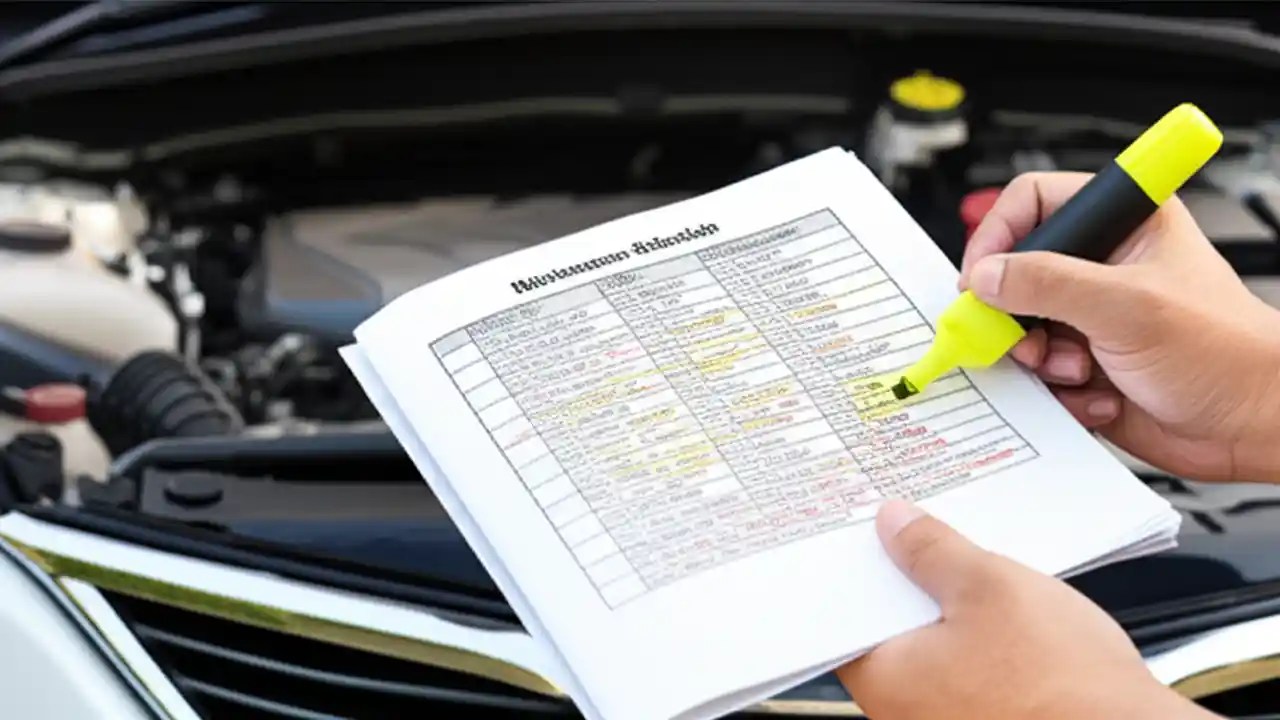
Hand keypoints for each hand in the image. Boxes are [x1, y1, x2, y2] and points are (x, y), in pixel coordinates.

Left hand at [836, 501, 1217, 719]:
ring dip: (939, 608)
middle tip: (914, 532)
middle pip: (883, 630)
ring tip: (961, 562)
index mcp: (885, 681)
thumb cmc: (1063, 685)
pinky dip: (970, 638)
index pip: (840, 617)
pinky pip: (962, 671)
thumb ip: (932, 550)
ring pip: (927, 650)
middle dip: (900, 581)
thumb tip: (894, 523)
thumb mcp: (990, 586)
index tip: (861, 534)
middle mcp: (904, 712)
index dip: (851, 570)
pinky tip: (997, 607)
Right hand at [960, 172, 1279, 482]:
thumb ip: (1048, 284)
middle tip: (1022, 334)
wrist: (1251, 424)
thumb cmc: (1225, 352)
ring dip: (1040, 358)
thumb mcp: (1128, 305)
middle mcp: (1102, 266)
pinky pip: (1039, 373)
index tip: (980, 275)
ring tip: (1078, 369)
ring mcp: (1091, 317)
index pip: (1034, 202)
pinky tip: (1099, 394)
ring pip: (1021, 328)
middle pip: (1015, 272)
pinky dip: (1059, 390)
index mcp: (1124, 224)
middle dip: (1014, 313)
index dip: (998, 235)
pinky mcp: (1086, 363)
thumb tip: (987, 275)